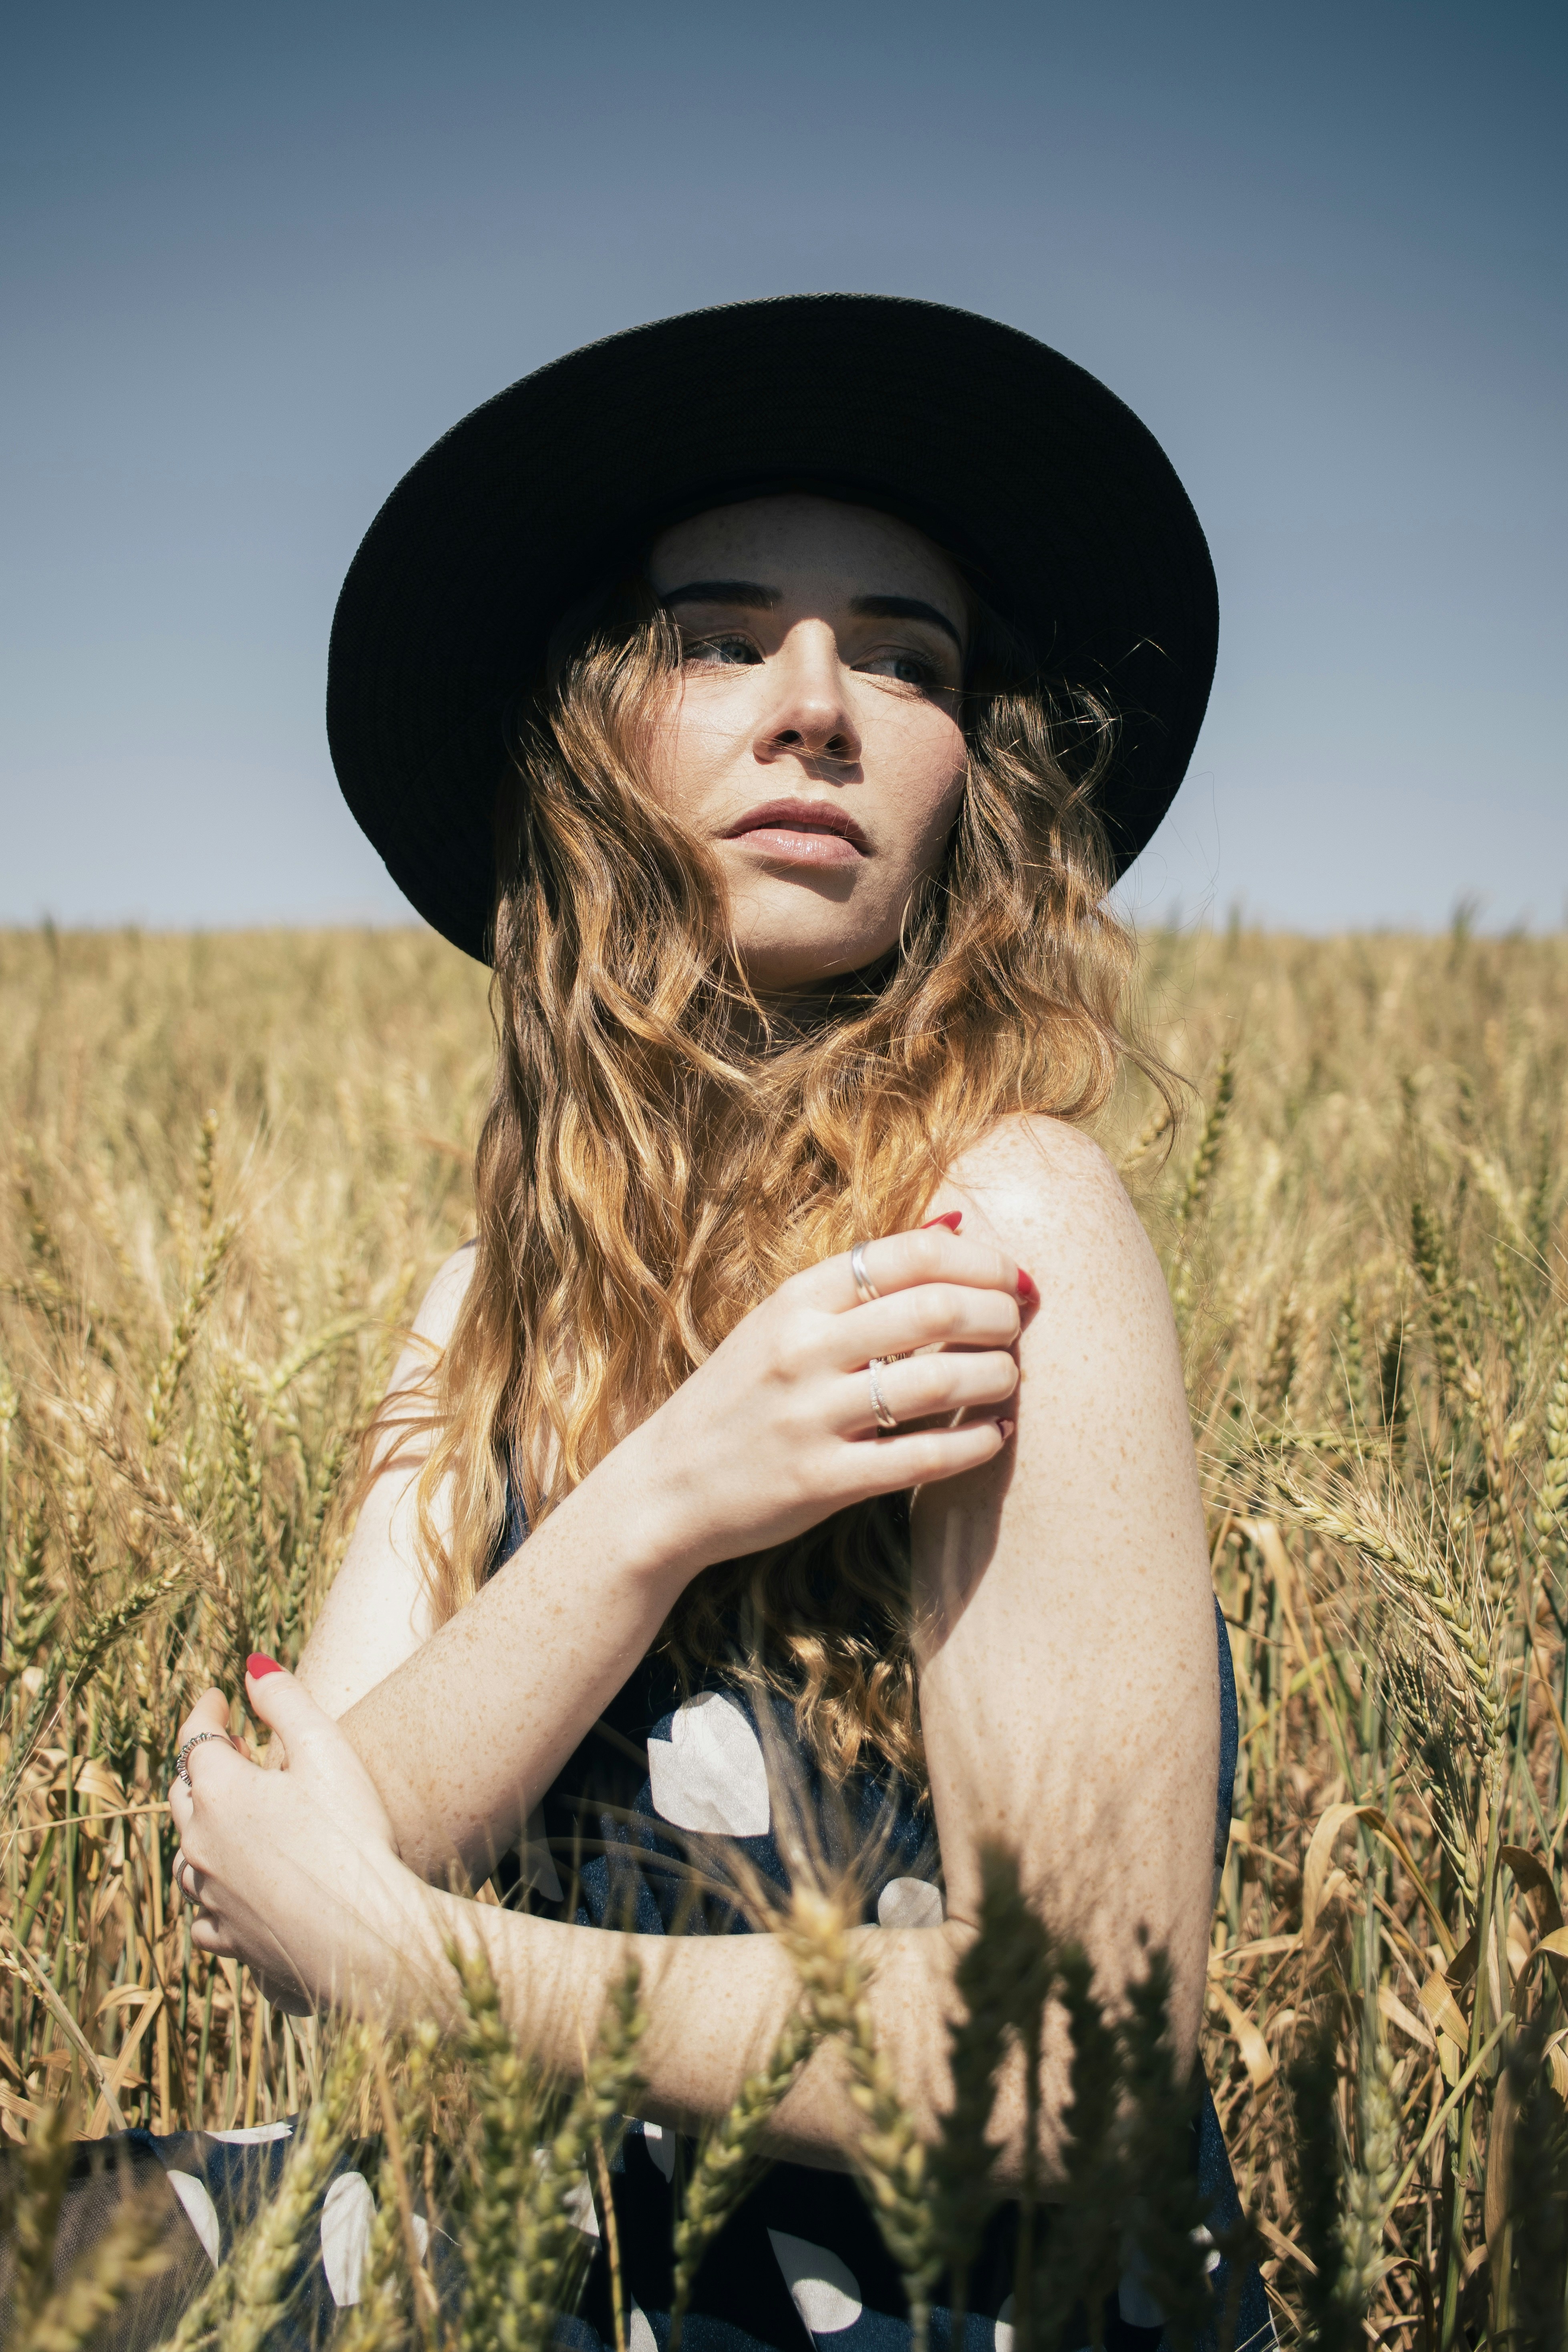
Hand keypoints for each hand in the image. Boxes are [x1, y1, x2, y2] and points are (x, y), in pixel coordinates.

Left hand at [168, 1662, 446, 2018]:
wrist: (364, 1936)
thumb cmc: (352, 1836)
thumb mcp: (326, 1750)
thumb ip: (284, 1700)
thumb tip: (251, 1665)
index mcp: (219, 1793)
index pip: (194, 1738)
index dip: (204, 1712)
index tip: (218, 1699)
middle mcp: (200, 1844)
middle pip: (183, 1794)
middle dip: (200, 1764)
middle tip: (229, 1747)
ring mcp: (210, 1897)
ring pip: (186, 1854)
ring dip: (201, 1826)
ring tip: (228, 1814)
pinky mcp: (229, 1940)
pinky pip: (202, 1912)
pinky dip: (211, 1890)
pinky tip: (232, 1887)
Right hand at [626, 1220, 1031, 1576]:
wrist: (665, 1486)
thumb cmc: (740, 1397)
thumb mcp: (782, 1321)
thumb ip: (861, 1281)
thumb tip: (955, 1227)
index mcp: (797, 1299)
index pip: (910, 1254)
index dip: (981, 1260)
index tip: (1013, 1279)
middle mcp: (804, 1349)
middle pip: (936, 1307)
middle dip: (999, 1314)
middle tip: (1017, 1328)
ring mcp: (811, 1417)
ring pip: (939, 1380)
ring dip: (997, 1376)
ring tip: (1008, 1380)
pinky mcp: (823, 1481)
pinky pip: (923, 1458)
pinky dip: (976, 1445)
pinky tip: (994, 1437)